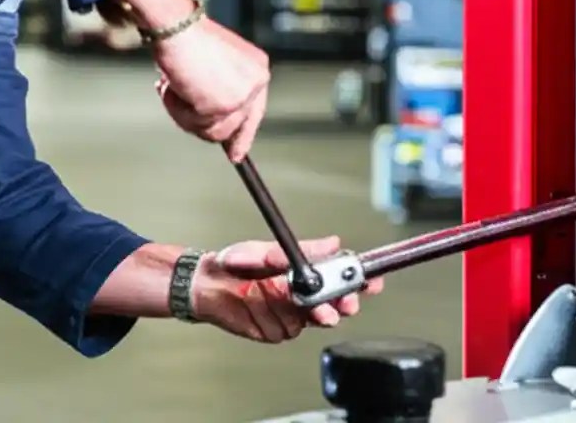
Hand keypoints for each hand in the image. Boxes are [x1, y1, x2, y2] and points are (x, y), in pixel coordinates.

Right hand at [152, 17, 269, 161]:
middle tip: (177, 104)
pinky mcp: (222, 106)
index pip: (254, 112)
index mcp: (258, 69)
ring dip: (184, 113)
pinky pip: (194, 124)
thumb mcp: (214, 64)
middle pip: (232, 127)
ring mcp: (241, 97)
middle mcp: (256, 83)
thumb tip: (213, 123)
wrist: (175, 25)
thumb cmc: (187, 37)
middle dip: (201, 122)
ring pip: (212, 132)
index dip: (243, 136)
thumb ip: (219, 90)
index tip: (236, 156)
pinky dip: (176, 109)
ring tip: (170, 86)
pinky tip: (168, 85)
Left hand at [190, 236, 384, 342]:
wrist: (207, 283)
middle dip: (340, 304)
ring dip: (299, 308)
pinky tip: (263, 305)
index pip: (342, 280)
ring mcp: (291, 317)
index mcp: (307, 275)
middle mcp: (303, 298)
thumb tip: (332, 243)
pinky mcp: (275, 331)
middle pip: (335, 307)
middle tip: (342, 302)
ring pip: (308, 320)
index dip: (359, 283)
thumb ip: (302, 250)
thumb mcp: (268, 250)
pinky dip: (277, 316)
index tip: (369, 282)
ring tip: (284, 293)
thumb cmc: (235, 263)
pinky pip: (286, 330)